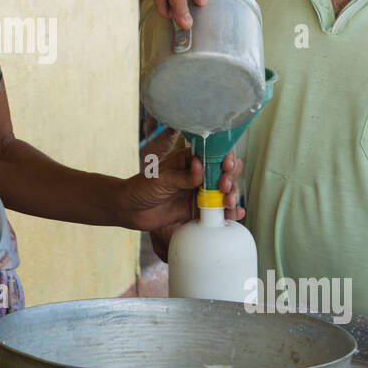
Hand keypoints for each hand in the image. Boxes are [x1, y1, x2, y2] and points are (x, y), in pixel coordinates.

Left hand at [120, 144, 243, 259]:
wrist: (130, 209)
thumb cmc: (142, 187)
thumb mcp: (161, 179)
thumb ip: (182, 176)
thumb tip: (201, 168)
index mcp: (189, 160)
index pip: (214, 154)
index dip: (225, 159)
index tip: (226, 166)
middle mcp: (198, 175)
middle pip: (224, 173)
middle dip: (230, 178)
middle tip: (224, 186)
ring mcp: (200, 193)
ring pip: (225, 192)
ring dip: (232, 195)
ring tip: (229, 202)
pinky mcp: (198, 211)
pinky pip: (218, 211)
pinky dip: (230, 212)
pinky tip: (237, 213)